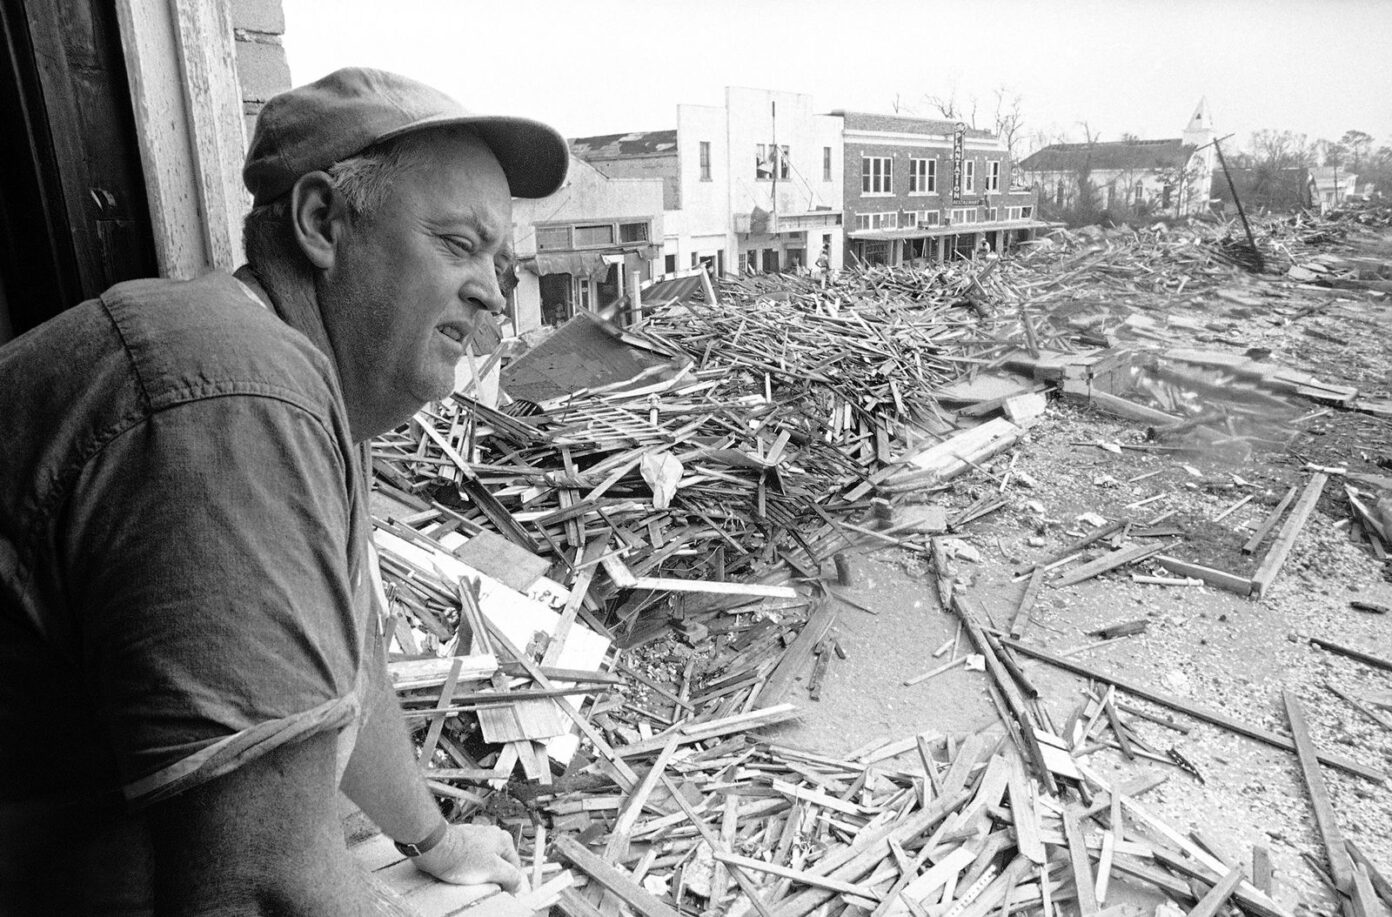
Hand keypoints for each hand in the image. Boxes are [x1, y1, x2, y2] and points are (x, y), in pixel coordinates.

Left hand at [410, 822, 527, 893]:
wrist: (435, 849)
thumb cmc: (460, 856)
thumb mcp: (493, 870)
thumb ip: (511, 876)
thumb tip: (518, 883)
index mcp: (503, 839)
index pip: (515, 866)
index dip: (511, 882)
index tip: (506, 892)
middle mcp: (491, 835)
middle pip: (500, 863)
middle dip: (494, 876)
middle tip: (487, 885)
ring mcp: (476, 837)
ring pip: (485, 862)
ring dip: (481, 872)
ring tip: (471, 879)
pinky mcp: (463, 842)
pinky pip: (471, 859)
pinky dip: (469, 867)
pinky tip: (463, 873)